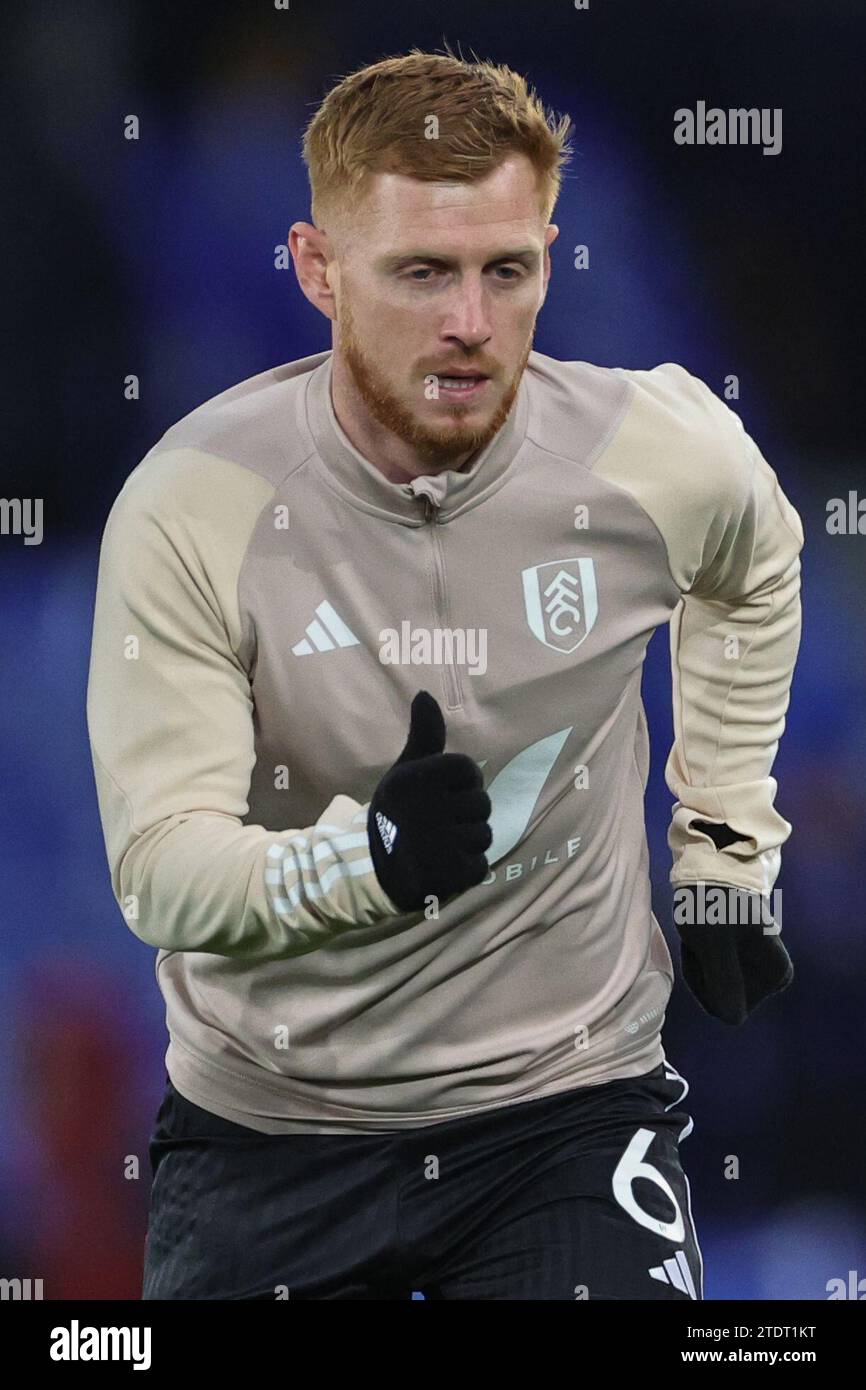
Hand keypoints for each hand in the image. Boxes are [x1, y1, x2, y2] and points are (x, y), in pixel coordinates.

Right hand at [367, 691, 492, 913]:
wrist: (371, 869)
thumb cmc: (395, 813)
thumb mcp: (405, 771)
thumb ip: (424, 735)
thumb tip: (425, 693)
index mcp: (419, 778)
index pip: (468, 768)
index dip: (462, 781)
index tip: (442, 794)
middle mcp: (430, 808)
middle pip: (482, 803)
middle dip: (465, 814)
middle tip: (438, 824)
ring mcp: (441, 843)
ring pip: (485, 834)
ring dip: (468, 842)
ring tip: (441, 845)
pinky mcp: (451, 874)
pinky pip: (481, 864)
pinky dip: (467, 867)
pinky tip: (444, 865)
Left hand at [672, 881, 793, 1025]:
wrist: (714, 867)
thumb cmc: (714, 905)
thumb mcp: (713, 945)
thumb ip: (724, 983)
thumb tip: (733, 1019)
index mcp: (776, 976)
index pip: (729, 1011)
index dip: (706, 987)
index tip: (703, 954)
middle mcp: (773, 976)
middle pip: (725, 999)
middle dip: (703, 976)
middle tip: (697, 943)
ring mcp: (758, 965)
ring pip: (718, 987)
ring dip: (700, 966)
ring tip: (698, 937)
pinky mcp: (744, 955)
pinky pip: (717, 972)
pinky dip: (702, 958)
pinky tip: (699, 937)